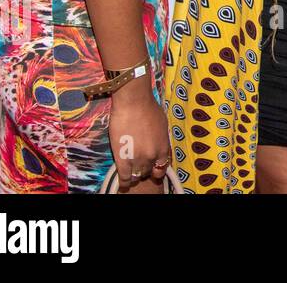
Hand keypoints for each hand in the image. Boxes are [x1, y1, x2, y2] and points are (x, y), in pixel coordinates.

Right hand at [108, 76, 169, 193]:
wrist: (133, 102)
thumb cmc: (148, 108)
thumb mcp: (163, 124)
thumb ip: (161, 138)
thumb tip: (158, 144)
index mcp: (164, 147)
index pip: (162, 167)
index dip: (156, 169)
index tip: (152, 168)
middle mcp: (152, 156)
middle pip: (148, 171)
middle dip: (144, 169)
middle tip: (138, 166)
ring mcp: (137, 159)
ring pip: (137, 176)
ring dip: (134, 174)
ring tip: (130, 173)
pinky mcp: (123, 159)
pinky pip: (124, 177)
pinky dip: (124, 182)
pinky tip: (123, 183)